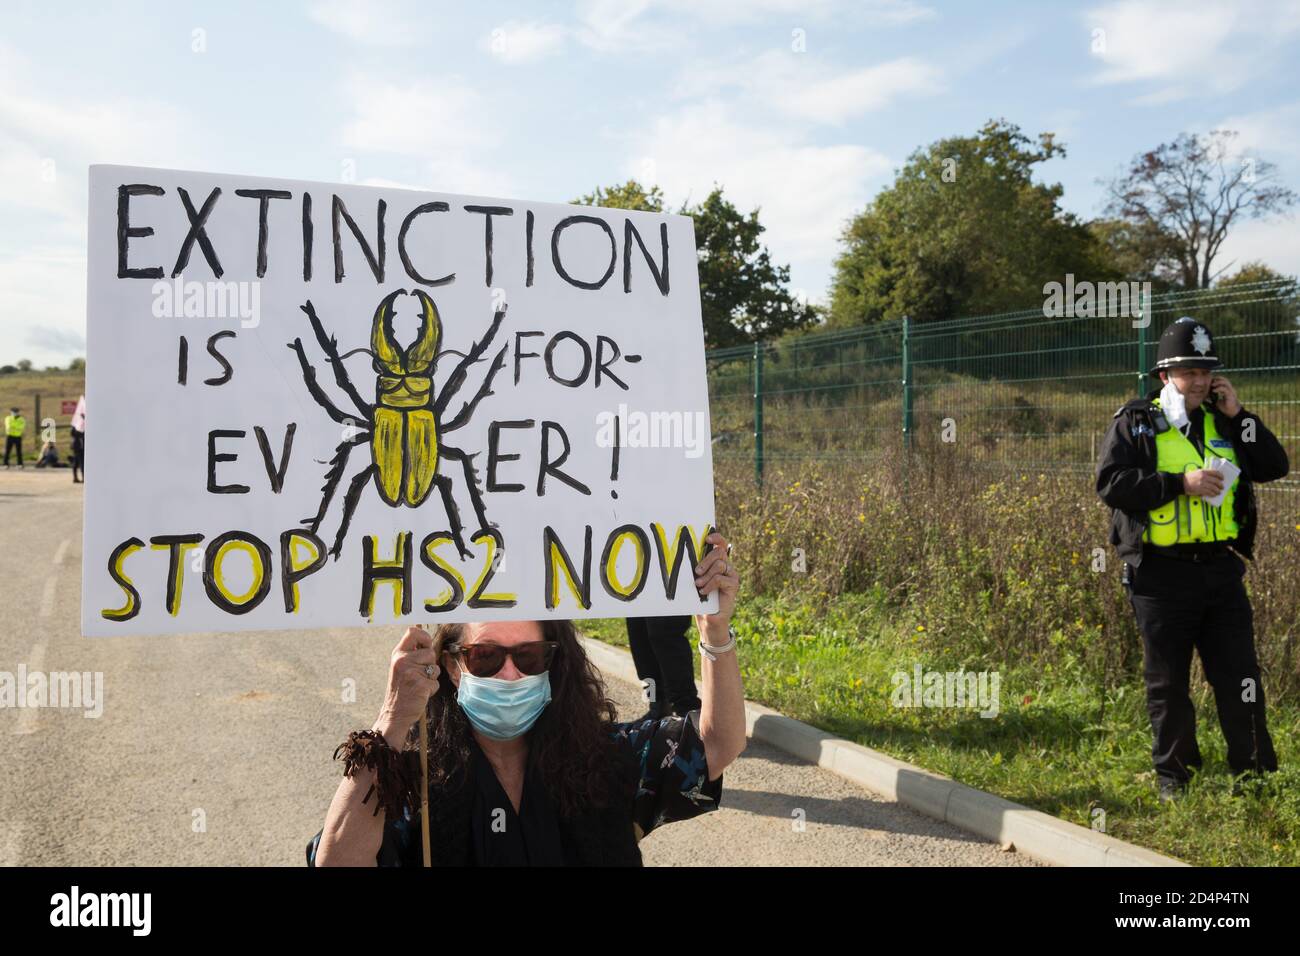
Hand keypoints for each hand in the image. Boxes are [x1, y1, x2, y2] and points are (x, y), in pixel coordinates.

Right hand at [374, 626, 439, 745]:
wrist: (394, 713)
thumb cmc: (401, 689)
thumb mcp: (400, 667)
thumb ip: (411, 653)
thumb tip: (424, 636)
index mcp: (398, 654)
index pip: (413, 632)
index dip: (424, 637)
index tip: (425, 646)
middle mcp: (403, 661)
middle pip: (430, 652)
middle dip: (429, 664)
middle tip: (418, 675)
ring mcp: (412, 673)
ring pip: (435, 667)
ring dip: (431, 677)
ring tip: (418, 684)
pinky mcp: (421, 685)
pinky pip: (436, 682)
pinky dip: (431, 689)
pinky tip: (420, 693)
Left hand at [693, 531, 738, 639]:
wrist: (709, 619)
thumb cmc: (700, 598)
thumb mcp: (696, 580)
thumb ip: (697, 568)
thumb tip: (685, 555)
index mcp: (717, 562)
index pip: (720, 544)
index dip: (716, 538)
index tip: (706, 539)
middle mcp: (726, 566)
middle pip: (719, 552)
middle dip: (706, 559)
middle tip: (696, 571)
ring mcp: (731, 575)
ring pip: (720, 564)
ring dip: (707, 574)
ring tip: (698, 585)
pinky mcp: (733, 585)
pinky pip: (721, 578)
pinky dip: (710, 584)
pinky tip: (704, 591)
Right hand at [1184, 468, 1224, 497]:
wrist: (1181, 483)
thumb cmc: (1189, 477)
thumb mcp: (1197, 472)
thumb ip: (1205, 473)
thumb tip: (1212, 477)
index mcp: (1203, 472)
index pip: (1215, 473)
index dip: (1220, 476)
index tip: (1222, 478)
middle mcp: (1204, 477)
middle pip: (1216, 481)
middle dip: (1220, 485)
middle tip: (1222, 487)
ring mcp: (1202, 484)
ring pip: (1214, 488)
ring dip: (1217, 491)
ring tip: (1218, 492)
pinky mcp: (1200, 490)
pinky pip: (1209, 492)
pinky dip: (1213, 494)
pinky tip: (1214, 494)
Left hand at [1210, 376, 1241, 416]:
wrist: (1233, 413)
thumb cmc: (1226, 408)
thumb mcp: (1217, 402)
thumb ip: (1212, 399)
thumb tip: (1205, 398)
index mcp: (1227, 390)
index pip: (1223, 381)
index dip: (1217, 380)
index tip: (1210, 381)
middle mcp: (1230, 389)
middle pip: (1225, 379)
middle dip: (1217, 379)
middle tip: (1210, 382)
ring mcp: (1231, 391)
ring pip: (1225, 382)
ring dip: (1218, 382)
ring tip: (1212, 385)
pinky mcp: (1231, 395)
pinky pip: (1225, 389)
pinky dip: (1218, 388)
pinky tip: (1214, 391)